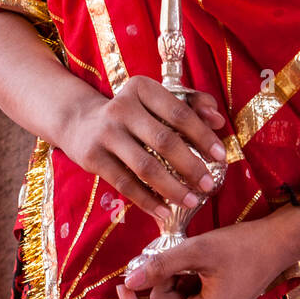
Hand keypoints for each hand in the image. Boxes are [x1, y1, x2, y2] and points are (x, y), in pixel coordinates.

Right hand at [60, 75, 227, 218]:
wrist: (79, 122)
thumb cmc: (131, 113)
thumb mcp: (156, 100)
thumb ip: (191, 104)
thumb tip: (218, 120)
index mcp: (142, 88)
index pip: (179, 113)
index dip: (202, 135)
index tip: (220, 156)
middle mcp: (121, 107)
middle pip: (164, 141)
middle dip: (191, 166)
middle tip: (209, 185)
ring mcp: (105, 133)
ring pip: (145, 166)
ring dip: (172, 187)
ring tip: (191, 201)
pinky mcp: (93, 158)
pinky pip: (125, 184)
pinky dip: (147, 200)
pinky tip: (164, 210)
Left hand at [115, 220, 287, 298]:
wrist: (278, 242)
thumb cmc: (241, 246)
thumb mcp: (197, 251)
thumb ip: (160, 267)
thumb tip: (128, 281)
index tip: (122, 285)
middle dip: (165, 280)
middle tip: (181, 254)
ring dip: (177, 277)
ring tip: (198, 258)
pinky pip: (189, 297)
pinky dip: (188, 278)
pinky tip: (205, 264)